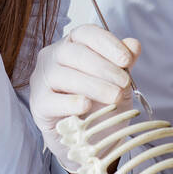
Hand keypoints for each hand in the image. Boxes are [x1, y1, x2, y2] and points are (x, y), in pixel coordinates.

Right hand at [29, 24, 141, 173]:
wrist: (89, 140)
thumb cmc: (101, 106)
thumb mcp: (118, 83)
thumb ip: (124, 63)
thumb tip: (134, 44)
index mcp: (72, 45)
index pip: (86, 33)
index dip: (107, 43)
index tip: (127, 60)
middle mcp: (52, 57)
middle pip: (74, 52)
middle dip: (103, 67)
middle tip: (123, 83)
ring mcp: (42, 79)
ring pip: (63, 75)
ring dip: (93, 85)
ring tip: (114, 97)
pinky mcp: (38, 103)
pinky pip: (51, 99)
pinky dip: (70, 102)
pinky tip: (86, 105)